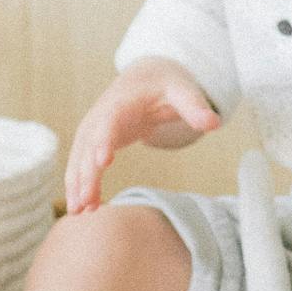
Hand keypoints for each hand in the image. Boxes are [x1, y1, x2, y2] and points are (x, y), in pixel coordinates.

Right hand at [63, 60, 219, 212]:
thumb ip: (195, 108)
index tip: (103, 163)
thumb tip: (214, 123)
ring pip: (80, 158)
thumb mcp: (183, 91)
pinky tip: (83, 208)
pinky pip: (81, 164)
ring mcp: (93, 129)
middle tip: (87, 202)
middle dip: (87, 173)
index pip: (110, 120)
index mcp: (122, 102)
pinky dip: (78, 184)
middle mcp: (100, 115)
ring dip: (77, 184)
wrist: (145, 78)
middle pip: (90, 145)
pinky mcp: (92, 142)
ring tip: (79, 212)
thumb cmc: (165, 85)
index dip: (104, 140)